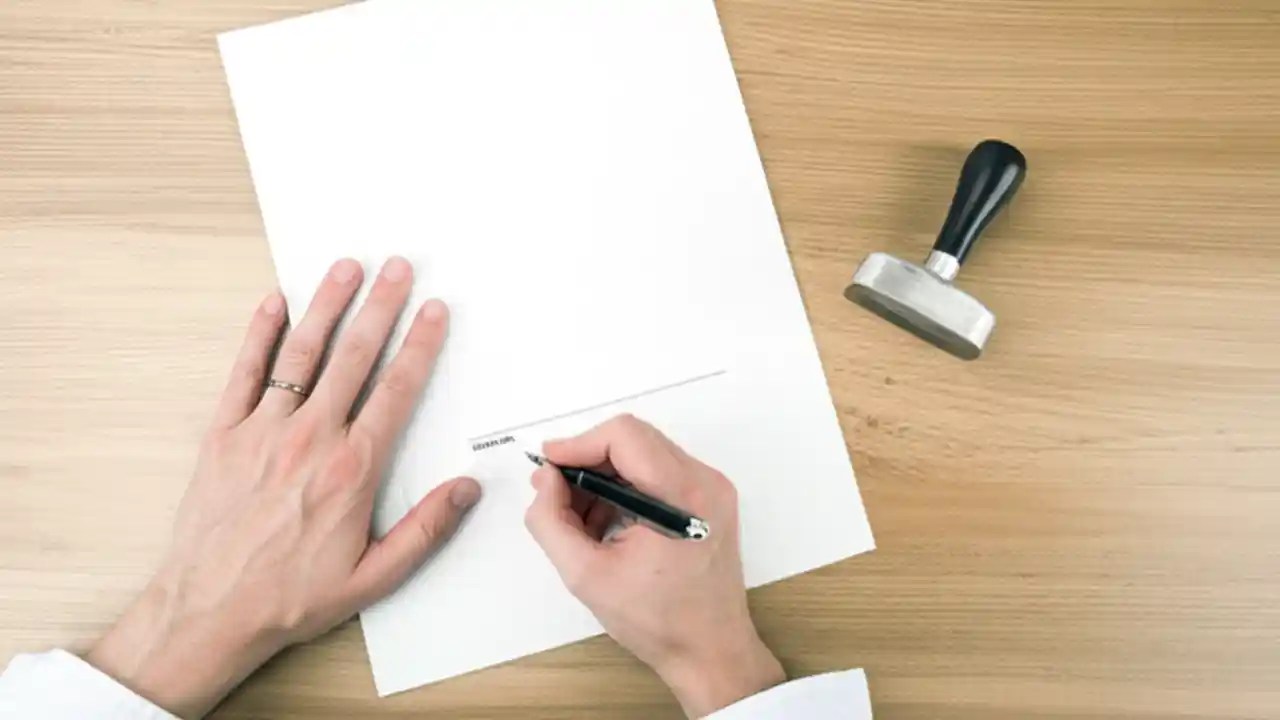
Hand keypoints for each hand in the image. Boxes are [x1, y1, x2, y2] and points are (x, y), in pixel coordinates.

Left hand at [87, 257, 480, 717]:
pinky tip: (274, 303)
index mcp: (352, 469)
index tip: (434, 312)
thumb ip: (426, 529)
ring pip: (302, 354)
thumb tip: (467, 490)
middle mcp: (310, 439)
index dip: (420, 345)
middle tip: (398, 268)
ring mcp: (263, 431)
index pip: (396, 390)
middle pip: (354, 357)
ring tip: (345, 268)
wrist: (209, 611)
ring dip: (327, 306)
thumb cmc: (291, 597)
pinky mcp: (224, 436)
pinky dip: (260, 334)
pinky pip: (245, 373)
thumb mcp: (374, 577)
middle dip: (381, 307)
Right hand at [524, 415, 783, 717]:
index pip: (623, 436)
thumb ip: (552, 521)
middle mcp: (704, 482)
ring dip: (605, 478)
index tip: (548, 466)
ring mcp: (711, 490)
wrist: (710, 651)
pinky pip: (658, 475)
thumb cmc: (659, 622)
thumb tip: (544, 480)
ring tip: (579, 520)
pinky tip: (606, 525)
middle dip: (588, 461)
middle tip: (555, 493)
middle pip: (634, 441)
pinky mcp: (709, 501)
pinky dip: (626, 490)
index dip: (578, 444)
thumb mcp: (587, 575)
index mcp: (682, 494)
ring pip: (644, 456)